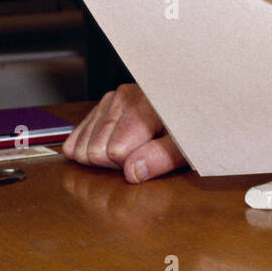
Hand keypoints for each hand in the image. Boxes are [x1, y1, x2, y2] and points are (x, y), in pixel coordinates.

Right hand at [62, 84, 187, 181]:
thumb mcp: (186, 146)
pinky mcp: (104, 106)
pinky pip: (77, 137)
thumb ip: (161, 158)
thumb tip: (132, 172)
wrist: (193, 105)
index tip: (152, 157)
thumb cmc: (191, 128)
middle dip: (117, 163)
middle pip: (95, 151)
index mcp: (144, 105)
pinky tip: (109, 149)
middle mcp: (122, 98)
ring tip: (132, 150)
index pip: (115, 152)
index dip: (132, 164)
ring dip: (104, 156)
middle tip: (143, 155)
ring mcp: (111, 100)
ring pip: (82, 146)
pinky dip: (88, 149)